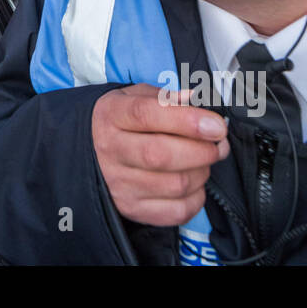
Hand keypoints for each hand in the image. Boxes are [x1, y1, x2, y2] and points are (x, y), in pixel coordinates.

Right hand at [91, 84, 229, 226]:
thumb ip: (166, 96)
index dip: (187, 120)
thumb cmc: (121, 121)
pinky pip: (177, 211)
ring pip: (175, 184)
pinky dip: (196, 198)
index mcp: (112, 115)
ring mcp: (120, 183)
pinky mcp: (132, 208)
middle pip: (162, 155)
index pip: (147, 114)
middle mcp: (111, 150)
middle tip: (218, 144)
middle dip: (202, 150)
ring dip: (202, 172)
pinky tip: (193, 183)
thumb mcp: (134, 97)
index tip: (216, 125)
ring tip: (203, 161)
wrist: (88, 152)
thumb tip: (194, 100)